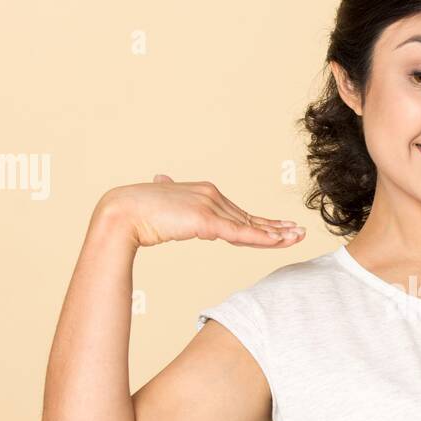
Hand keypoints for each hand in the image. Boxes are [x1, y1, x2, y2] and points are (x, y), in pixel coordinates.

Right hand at [96, 174, 305, 248]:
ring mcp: (210, 207)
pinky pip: (240, 234)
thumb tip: (162, 178)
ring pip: (249, 226)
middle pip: (249, 218)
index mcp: (204, 192)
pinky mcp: (206, 221)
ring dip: (275, 233)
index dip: (259, 222)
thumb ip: (168, 194)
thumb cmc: (137, 209)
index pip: (237, 213)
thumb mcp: (160, 201)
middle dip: (275, 227)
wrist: (122, 212)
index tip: (277, 227)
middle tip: (297, 232)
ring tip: (296, 237)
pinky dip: (262, 238)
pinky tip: (278, 242)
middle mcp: (212, 195)